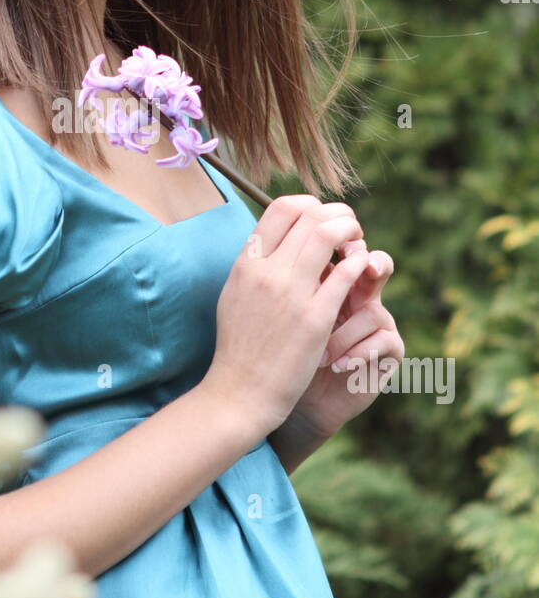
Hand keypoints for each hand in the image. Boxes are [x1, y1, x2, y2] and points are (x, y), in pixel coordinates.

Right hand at [208, 194, 372, 440]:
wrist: (240, 392)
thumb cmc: (239, 345)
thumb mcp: (235, 293)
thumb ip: (255, 264)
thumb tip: (277, 238)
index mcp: (246, 263)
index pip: (281, 207)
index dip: (310, 206)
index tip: (322, 220)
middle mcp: (266, 272)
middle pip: (310, 215)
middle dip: (338, 214)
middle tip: (350, 228)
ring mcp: (291, 294)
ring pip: (329, 235)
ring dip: (351, 231)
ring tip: (358, 242)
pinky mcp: (315, 319)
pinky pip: (346, 274)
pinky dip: (358, 262)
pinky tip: (361, 269)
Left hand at [287, 244, 404, 439]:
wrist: (289, 398)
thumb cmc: (281, 349)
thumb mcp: (283, 310)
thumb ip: (293, 278)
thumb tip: (288, 239)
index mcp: (333, 280)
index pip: (346, 249)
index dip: (346, 242)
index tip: (341, 246)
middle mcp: (359, 297)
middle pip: (379, 266)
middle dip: (374, 265)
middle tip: (368, 269)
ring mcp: (376, 324)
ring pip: (372, 311)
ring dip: (343, 334)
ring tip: (321, 354)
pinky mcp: (387, 354)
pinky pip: (384, 342)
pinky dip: (358, 353)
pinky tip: (337, 365)